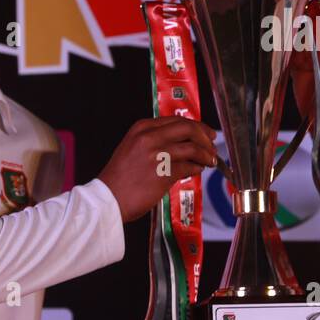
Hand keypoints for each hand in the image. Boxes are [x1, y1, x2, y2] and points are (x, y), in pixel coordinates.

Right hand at [99, 116, 216, 221]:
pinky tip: (198, 170)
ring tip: (210, 160)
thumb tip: (183, 143)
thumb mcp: (133, 149)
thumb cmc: (120, 178)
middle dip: (205, 136)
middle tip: (212, 144)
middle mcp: (150, 136)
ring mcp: (157, 153)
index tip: (205, 133)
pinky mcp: (163, 172)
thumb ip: (155, 141)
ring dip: (206, 154)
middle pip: (188, 128)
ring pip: (192, 147)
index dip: (196, 126)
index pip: (177, 120)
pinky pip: (189, 166)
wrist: (107, 199)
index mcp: (142, 128)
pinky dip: (197, 167)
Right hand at [289, 0, 319, 118]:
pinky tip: (275, 40)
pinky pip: (284, 51)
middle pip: (307, 22)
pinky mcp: (295, 66)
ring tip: (278, 23)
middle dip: (298, 16)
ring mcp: (308, 54)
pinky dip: (279, 45)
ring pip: (294, 34)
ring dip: (287, 29)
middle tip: (287, 9)